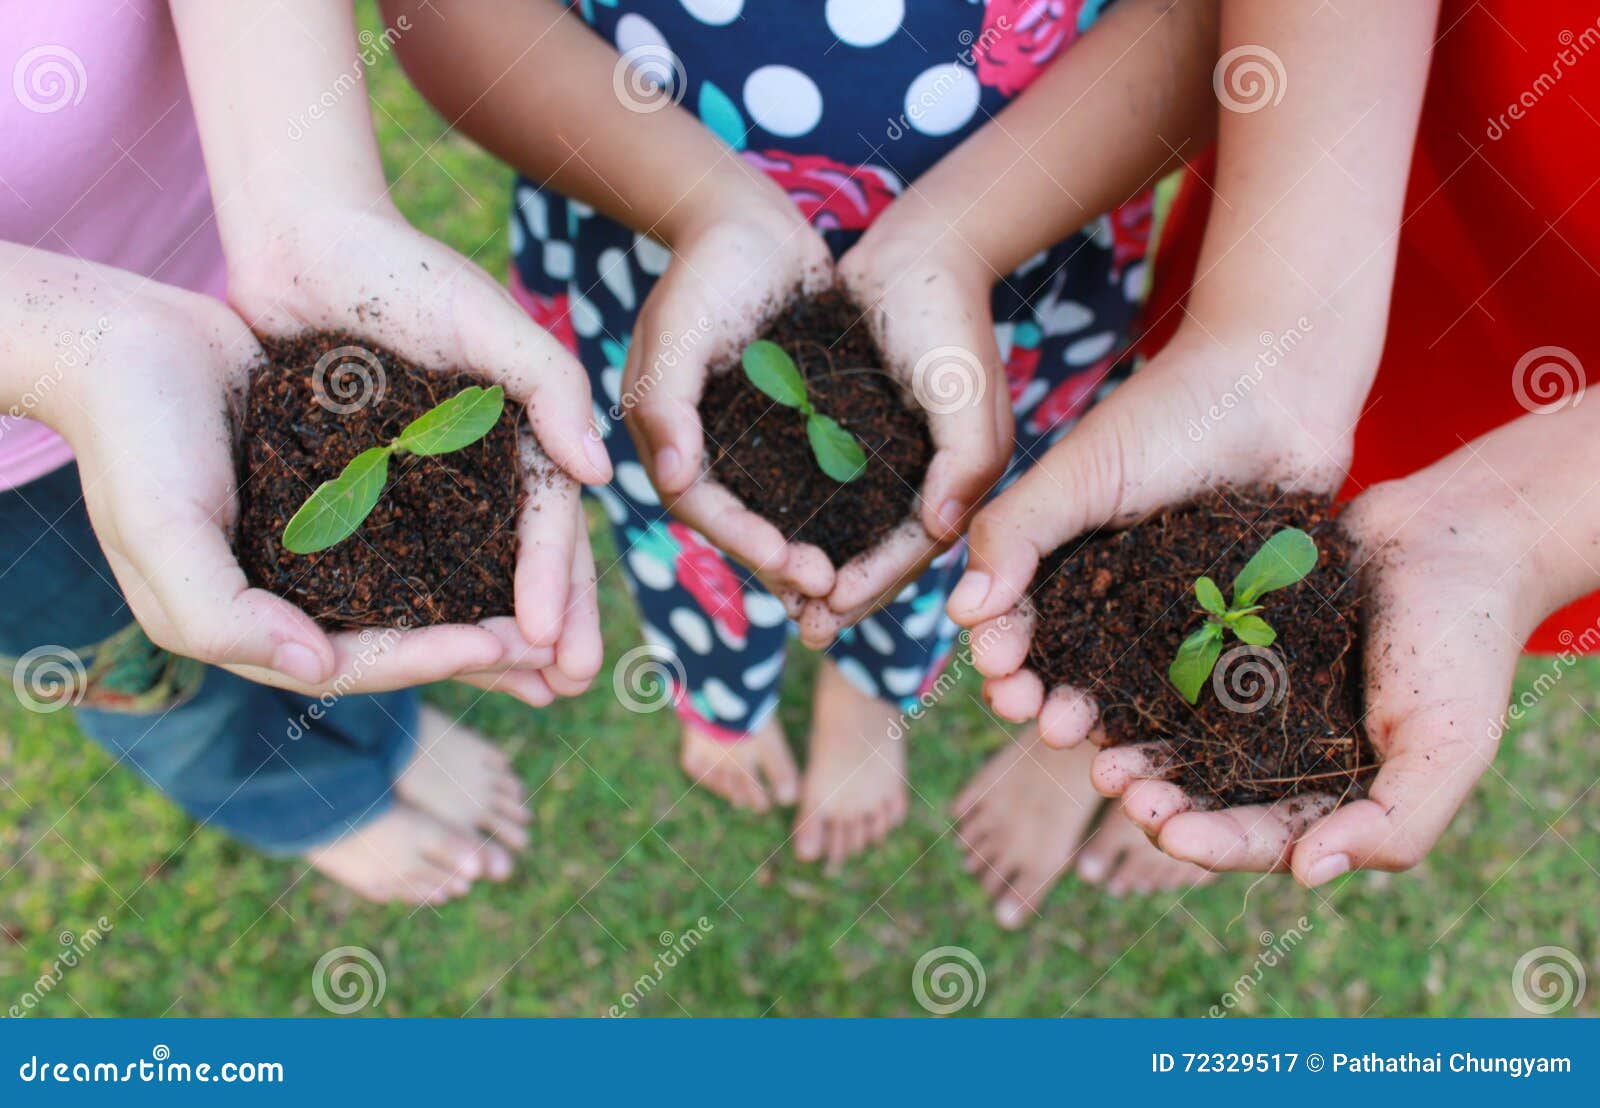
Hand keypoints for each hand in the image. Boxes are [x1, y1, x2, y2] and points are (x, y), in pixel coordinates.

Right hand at [56, 283, 586, 706]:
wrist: (125, 344)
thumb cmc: (134, 441)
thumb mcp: (160, 534)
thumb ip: (223, 615)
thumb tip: (317, 669)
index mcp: (258, 625)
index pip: (361, 660)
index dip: (433, 659)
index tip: (502, 647)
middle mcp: (300, 596)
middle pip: (408, 637)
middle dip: (483, 655)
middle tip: (562, 666)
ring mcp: (325, 547)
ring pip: (424, 592)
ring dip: (488, 610)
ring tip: (557, 625)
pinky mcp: (346, 494)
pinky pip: (420, 530)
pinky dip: (468, 545)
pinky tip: (520, 544)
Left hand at [224, 200, 608, 695]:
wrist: (302, 239)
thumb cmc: (400, 269)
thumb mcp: (487, 320)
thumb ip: (551, 388)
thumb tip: (604, 476)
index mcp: (525, 427)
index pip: (552, 517)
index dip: (558, 582)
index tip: (550, 644)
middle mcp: (485, 460)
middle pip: (526, 557)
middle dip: (553, 624)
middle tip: (566, 690)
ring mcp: (429, 477)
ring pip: (472, 570)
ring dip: (500, 632)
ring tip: (527, 695)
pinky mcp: (370, 483)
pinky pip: (404, 556)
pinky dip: (426, 606)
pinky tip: (432, 652)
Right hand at [622, 195, 836, 603]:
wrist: (750, 220)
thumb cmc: (705, 269)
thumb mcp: (676, 330)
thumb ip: (667, 404)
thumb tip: (675, 480)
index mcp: (668, 436)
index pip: (700, 504)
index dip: (741, 539)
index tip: (787, 562)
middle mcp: (709, 448)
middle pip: (742, 521)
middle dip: (782, 560)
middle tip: (830, 588)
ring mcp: (752, 438)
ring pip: (780, 509)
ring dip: (813, 545)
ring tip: (854, 577)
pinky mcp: (792, 423)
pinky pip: (813, 476)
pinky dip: (838, 506)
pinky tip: (880, 528)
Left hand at [791, 231, 1012, 648]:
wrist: (921, 250)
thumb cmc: (949, 317)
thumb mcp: (968, 389)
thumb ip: (966, 461)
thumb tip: (946, 530)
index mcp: (961, 481)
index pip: (916, 552)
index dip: (875, 586)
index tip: (829, 612)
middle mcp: (927, 480)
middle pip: (881, 554)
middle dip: (843, 593)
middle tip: (803, 627)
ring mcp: (890, 460)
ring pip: (851, 531)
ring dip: (819, 564)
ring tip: (781, 595)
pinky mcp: (857, 435)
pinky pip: (828, 492)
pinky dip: (802, 518)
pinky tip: (769, 533)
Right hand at [947, 324, 1361, 741]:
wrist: (1279, 384)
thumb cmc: (1168, 416)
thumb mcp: (1076, 474)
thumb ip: (1015, 535)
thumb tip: (960, 613)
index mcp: (1067, 558)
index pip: (1020, 619)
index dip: (1004, 654)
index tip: (998, 676)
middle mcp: (1117, 594)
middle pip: (1071, 666)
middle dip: (1046, 699)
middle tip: (1038, 720)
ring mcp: (1181, 616)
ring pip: (1134, 688)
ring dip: (1104, 725)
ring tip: (1089, 746)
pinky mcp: (1242, 628)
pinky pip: (1210, 685)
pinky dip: (1183, 722)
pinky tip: (1168, 750)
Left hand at [1090, 461, 1540, 883]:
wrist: (1454, 533)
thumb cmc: (1465, 644)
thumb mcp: (1450, 744)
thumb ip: (1396, 821)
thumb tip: (1307, 875)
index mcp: (1332, 792)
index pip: (1265, 837)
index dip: (1215, 843)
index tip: (1170, 834)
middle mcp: (1280, 750)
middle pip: (1205, 792)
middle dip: (1160, 799)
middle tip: (1117, 787)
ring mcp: (1248, 694)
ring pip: (1176, 734)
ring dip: (1136, 749)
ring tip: (1097, 748)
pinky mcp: (1225, 637)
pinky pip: (1172, 666)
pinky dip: (1133, 681)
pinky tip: (1096, 683)